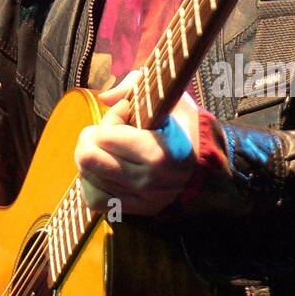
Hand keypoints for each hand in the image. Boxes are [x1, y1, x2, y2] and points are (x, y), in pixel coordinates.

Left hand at [75, 70, 200, 216]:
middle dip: (91, 139)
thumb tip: (104, 97)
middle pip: (88, 158)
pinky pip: (94, 200)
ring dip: (92, 158)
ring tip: (107, 148)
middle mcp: (148, 180)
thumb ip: (136, 86)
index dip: (112, 117)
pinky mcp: (136, 209)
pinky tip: (103, 169)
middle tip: (106, 132)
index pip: (105, 135)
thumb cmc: (185, 126)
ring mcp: (141, 198)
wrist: (206, 164)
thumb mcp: (170, 98)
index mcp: (159, 152)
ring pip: (88, 177)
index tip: (127, 113)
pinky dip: (92, 182)